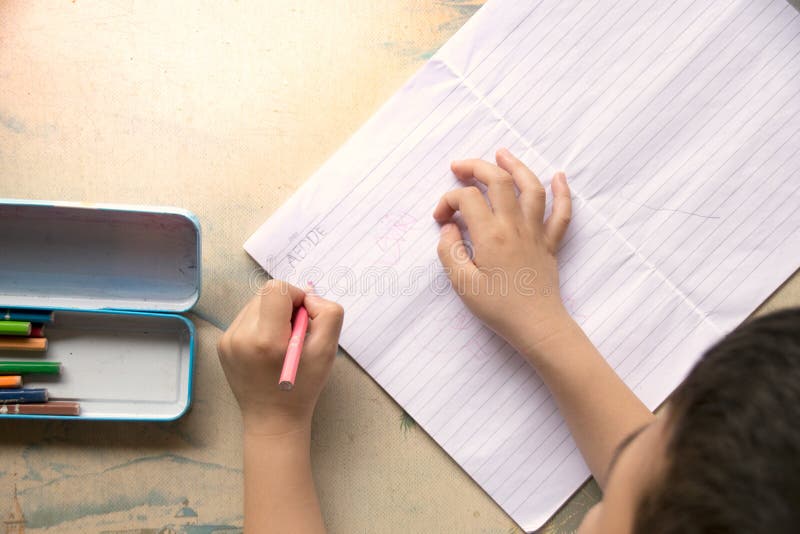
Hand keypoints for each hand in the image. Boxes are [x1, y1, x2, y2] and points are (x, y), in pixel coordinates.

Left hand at [217, 279, 343, 435]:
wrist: (273, 419)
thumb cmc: (303, 388)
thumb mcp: (327, 351)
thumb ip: (328, 314)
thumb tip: (309, 297)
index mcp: (267, 338)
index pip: (277, 289)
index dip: (296, 296)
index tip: (303, 318)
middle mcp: (241, 336)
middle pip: (265, 294)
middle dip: (285, 306)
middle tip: (294, 333)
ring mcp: (228, 340)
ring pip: (255, 304)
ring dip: (272, 315)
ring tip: (281, 343)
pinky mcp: (222, 345)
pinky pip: (245, 319)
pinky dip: (260, 325)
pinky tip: (267, 349)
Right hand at [433, 148, 572, 358]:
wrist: (537, 326)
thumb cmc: (498, 308)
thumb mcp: (462, 284)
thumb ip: (450, 251)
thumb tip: (449, 228)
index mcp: (491, 235)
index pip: (467, 199)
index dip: (448, 200)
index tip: (440, 219)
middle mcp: (515, 226)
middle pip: (499, 181)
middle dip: (476, 167)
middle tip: (458, 167)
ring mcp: (536, 231)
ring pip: (531, 187)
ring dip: (516, 166)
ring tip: (501, 154)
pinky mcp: (550, 242)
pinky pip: (562, 212)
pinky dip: (562, 191)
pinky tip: (559, 176)